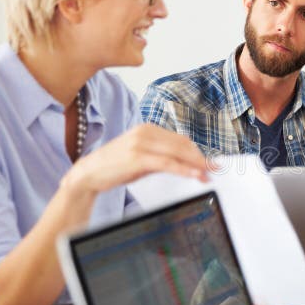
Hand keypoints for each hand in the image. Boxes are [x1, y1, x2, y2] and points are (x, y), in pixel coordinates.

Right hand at [62, 124, 207, 196]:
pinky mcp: (138, 157)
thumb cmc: (116, 166)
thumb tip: (186, 164)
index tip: (210, 162)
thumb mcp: (142, 158)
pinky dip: (184, 169)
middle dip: (201, 158)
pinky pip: (168, 163)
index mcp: (147, 129)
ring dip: (197, 164)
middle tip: (215, 169)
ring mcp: (141, 143)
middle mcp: (145, 132)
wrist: (88, 174)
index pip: (180, 139)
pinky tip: (195, 175)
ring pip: (178, 152)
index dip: (197, 152)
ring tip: (209, 174)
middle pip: (182, 144)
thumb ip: (162, 157)